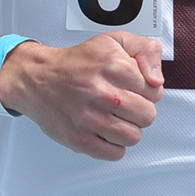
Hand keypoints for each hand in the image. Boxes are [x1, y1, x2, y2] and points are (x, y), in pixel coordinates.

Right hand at [0, 33, 164, 160]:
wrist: (37, 78)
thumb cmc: (76, 63)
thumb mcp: (113, 42)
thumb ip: (145, 51)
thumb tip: (157, 79)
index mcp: (113, 66)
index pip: (154, 91)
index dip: (148, 91)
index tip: (134, 89)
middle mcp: (102, 93)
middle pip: (147, 116)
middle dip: (140, 110)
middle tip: (125, 104)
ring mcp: (90, 118)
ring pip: (133, 137)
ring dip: (127, 128)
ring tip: (115, 117)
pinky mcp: (79, 139)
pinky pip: (115, 153)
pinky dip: (113, 145)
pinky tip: (105, 131)